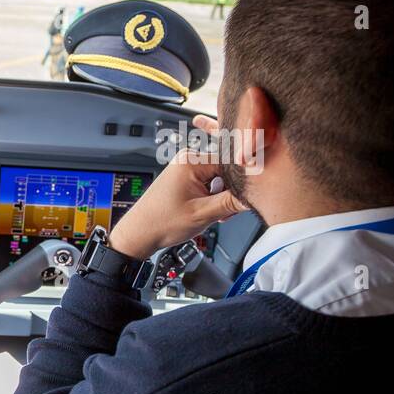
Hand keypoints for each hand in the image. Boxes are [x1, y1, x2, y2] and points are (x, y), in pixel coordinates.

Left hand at [108, 115, 248, 259]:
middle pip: (227, 170)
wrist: (138, 234)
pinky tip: (208, 211)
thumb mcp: (203, 214)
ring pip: (219, 179)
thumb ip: (232, 202)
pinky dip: (212, 198)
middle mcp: (188, 159)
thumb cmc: (160, 223)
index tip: (248, 196)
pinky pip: (208, 183)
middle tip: (226, 212)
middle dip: (230, 192)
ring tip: (214, 214)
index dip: (242, 181)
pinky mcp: (185, 178)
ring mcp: (185, 168)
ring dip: (221, 197)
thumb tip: (255, 195)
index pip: (232, 162)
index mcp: (191, 161)